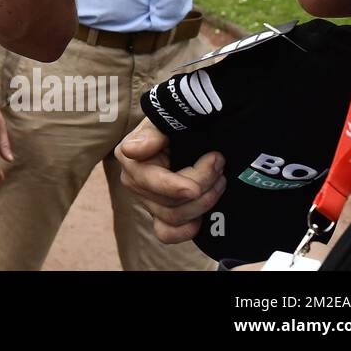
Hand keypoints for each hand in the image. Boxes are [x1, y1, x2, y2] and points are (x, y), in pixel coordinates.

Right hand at [114, 117, 227, 243]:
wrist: (189, 127)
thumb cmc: (176, 118)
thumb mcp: (166, 117)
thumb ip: (150, 133)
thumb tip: (131, 150)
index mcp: (129, 157)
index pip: (153, 180)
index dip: (182, 181)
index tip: (214, 160)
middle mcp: (133, 181)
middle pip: (169, 201)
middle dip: (203, 183)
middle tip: (220, 163)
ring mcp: (147, 200)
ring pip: (174, 217)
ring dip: (203, 202)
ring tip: (220, 180)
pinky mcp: (159, 213)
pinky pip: (166, 233)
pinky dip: (185, 230)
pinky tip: (202, 219)